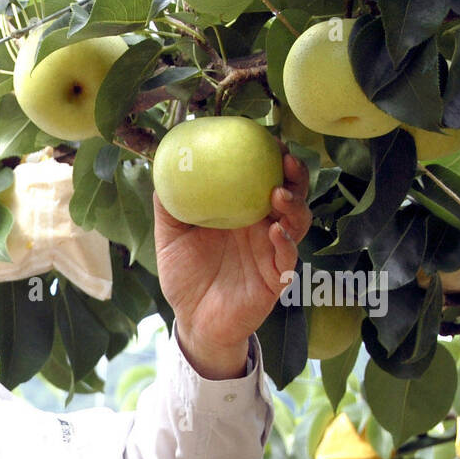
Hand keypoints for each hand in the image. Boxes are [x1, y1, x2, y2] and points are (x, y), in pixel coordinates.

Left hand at [153, 151, 312, 378]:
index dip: (271, 158)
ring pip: (297, 222)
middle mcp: (263, 228)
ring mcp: (272, 252)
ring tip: (278, 194)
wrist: (193, 320)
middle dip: (294, 174)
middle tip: (284, 158)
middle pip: (291, 193)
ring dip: (293, 205)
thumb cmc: (186, 276)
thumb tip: (162, 168)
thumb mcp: (171, 237)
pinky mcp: (276, 279)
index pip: (264, 178)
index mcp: (242, 213)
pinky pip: (287, 258)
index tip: (267, 138)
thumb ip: (169, 206)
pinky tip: (274, 232)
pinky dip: (284, 243)